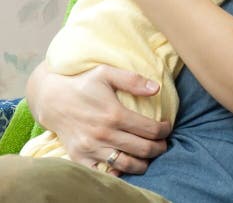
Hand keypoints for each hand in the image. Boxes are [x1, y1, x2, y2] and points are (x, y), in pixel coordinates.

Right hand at [33, 64, 169, 173]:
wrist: (52, 100)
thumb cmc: (83, 84)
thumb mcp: (107, 73)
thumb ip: (133, 80)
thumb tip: (156, 88)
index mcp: (114, 114)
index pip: (150, 129)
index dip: (164, 130)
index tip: (167, 128)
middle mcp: (104, 134)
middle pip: (142, 149)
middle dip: (159, 148)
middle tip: (163, 144)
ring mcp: (91, 148)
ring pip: (126, 164)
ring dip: (143, 163)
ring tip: (149, 157)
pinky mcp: (80, 157)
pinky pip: (103, 172)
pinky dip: (117, 172)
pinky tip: (126, 165)